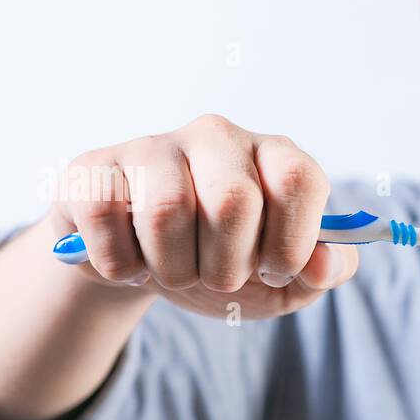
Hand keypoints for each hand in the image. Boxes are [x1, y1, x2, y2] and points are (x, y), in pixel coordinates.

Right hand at [51, 113, 357, 318]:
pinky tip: (129, 260)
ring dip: (174, 270)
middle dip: (227, 266)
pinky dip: (120, 265)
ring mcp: (152, 146)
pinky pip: (104, 219)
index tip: (273, 269)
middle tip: (218, 277)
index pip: (299, 180)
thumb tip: (325, 262)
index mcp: (274, 156)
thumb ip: (322, 271)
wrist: (144, 272)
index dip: (289, 242)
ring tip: (175, 271)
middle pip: (231, 200)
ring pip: (166, 212)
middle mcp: (217, 137)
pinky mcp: (94, 169)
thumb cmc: (223, 265)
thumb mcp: (284, 282)